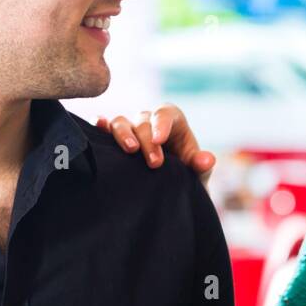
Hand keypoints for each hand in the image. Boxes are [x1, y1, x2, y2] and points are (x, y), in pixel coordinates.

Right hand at [96, 105, 215, 186]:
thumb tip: (207, 159)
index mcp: (173, 123)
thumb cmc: (185, 178)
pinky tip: (98, 125)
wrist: (169, 192)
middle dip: (148, 141)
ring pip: (121, 122)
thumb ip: (202, 165)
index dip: (162, 124)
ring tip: (129, 150)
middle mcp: (150, 122)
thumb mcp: (197, 174)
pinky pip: (105, 128)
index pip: (166, 113)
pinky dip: (100, 126)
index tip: (160, 140)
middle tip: (155, 164)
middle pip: (143, 121)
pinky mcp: (115, 141)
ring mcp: (131, 130)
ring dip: (123, 134)